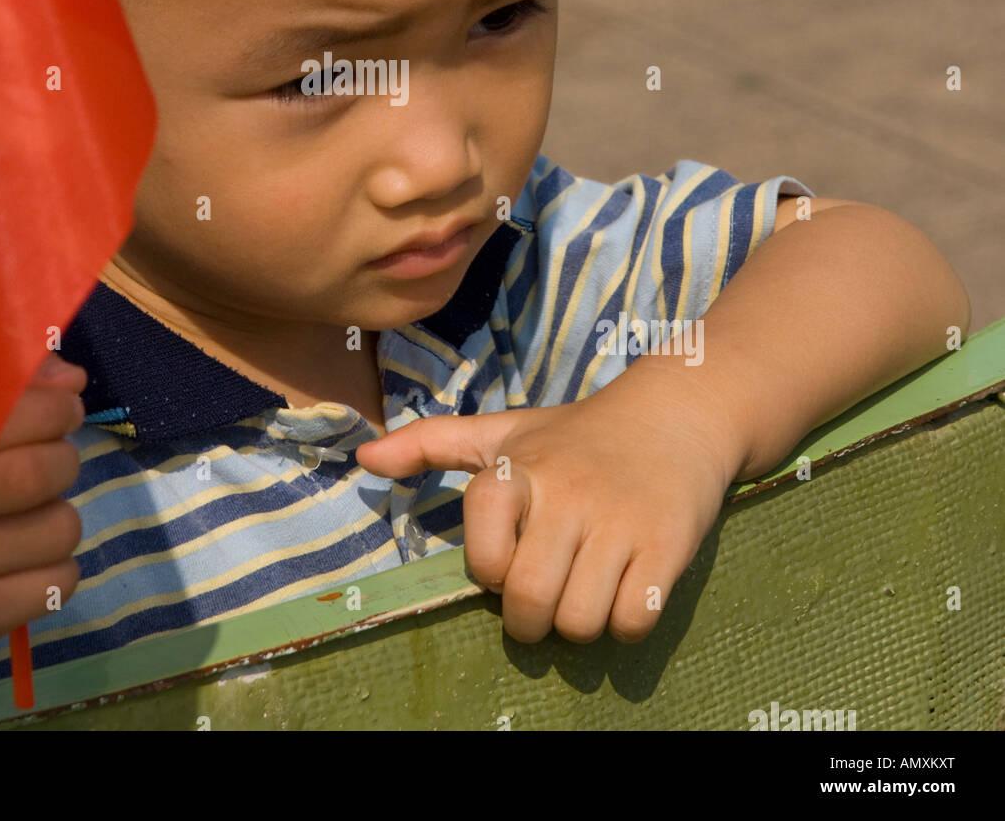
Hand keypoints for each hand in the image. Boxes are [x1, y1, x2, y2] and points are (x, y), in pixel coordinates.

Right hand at [0, 352, 87, 655]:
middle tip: (54, 460)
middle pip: (39, 473)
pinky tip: (24, 560)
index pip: (5, 414)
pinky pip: (60, 583)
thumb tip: (71, 379)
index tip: (64, 407)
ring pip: (61, 527)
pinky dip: (58, 567)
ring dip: (59, 516)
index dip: (52, 407)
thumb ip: (7, 391)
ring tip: (26, 517)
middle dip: (63, 459)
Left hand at [355, 370, 742, 644]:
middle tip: (543, 597)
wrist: (673, 416)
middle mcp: (567, 493)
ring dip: (577, 623)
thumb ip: (430, 445)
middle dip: (529, 619)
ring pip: (580, 620)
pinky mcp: (667, 545)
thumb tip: (365, 460)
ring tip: (584, 590)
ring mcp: (620, 521)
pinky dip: (623, 623)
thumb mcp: (502, 432)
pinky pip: (632, 620)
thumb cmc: (574, 436)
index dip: (493, 571)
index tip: (510, 557)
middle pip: (530, 600)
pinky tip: (623, 590)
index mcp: (519, 470)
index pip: (485, 555)